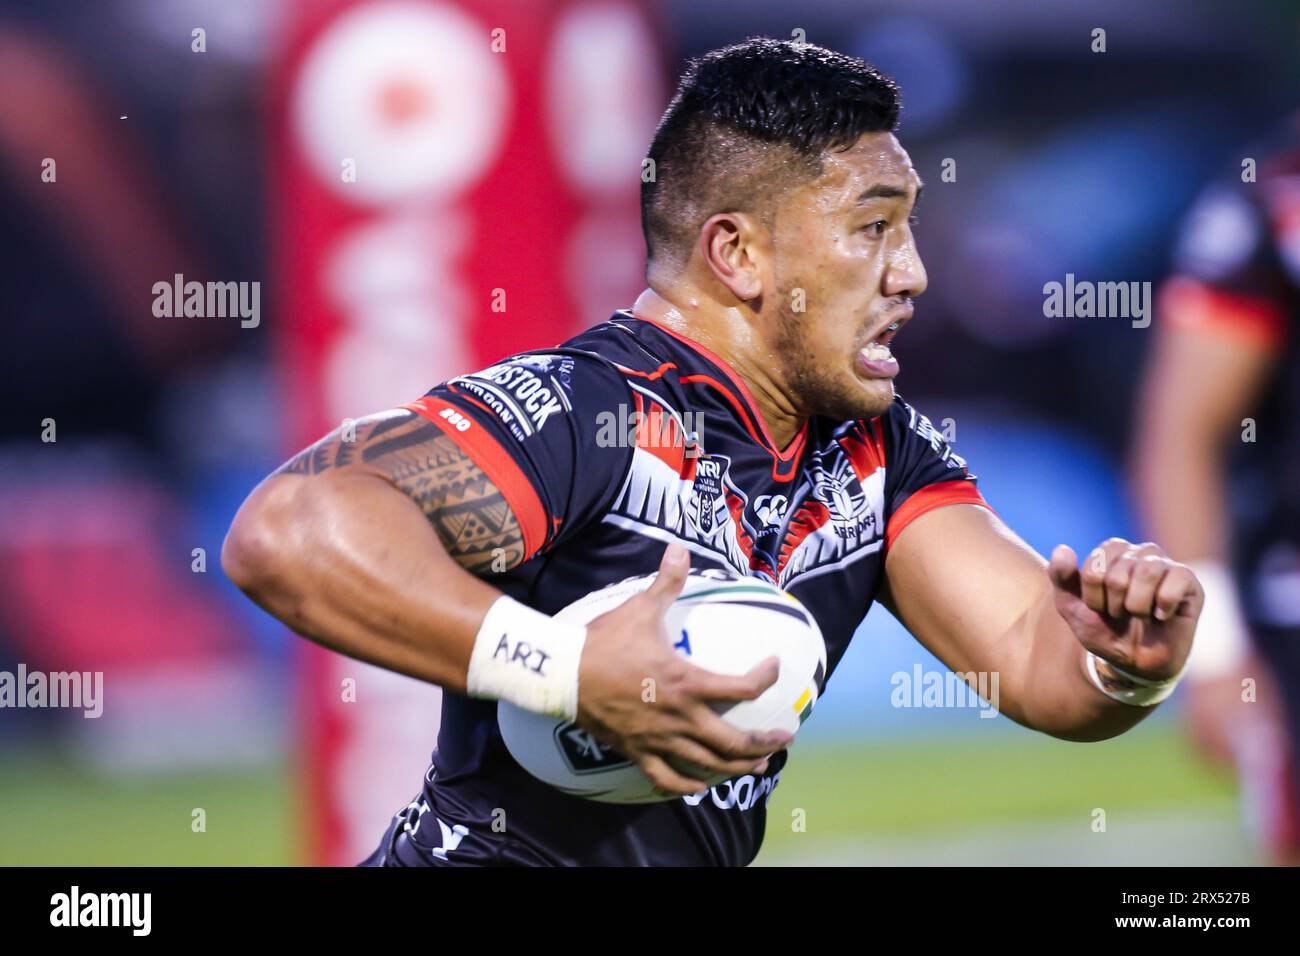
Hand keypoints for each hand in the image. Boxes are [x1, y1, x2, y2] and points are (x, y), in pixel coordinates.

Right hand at [575, 543, 792, 795]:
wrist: (562, 673)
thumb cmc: (605, 641)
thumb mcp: (641, 608)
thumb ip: (667, 581)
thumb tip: (680, 547)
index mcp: (687, 682)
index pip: (742, 688)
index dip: (766, 678)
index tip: (775, 668)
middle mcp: (679, 717)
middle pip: (733, 742)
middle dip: (764, 744)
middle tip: (784, 739)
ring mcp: (659, 739)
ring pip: (707, 765)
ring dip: (737, 767)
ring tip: (757, 766)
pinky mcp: (637, 752)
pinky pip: (667, 778)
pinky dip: (688, 785)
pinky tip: (700, 786)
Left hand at [1047, 538, 1202, 681]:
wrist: (1133, 663)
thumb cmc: (1104, 629)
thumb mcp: (1072, 607)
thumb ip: (1061, 577)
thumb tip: (1061, 548)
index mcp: (1112, 552)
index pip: (1095, 563)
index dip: (1093, 594)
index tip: (1099, 608)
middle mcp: (1141, 552)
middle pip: (1119, 572)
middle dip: (1114, 604)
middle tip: (1121, 615)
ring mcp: (1167, 566)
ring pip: (1147, 571)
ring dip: (1136, 605)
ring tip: (1140, 616)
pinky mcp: (1190, 583)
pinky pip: (1176, 580)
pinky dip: (1163, 605)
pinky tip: (1161, 616)